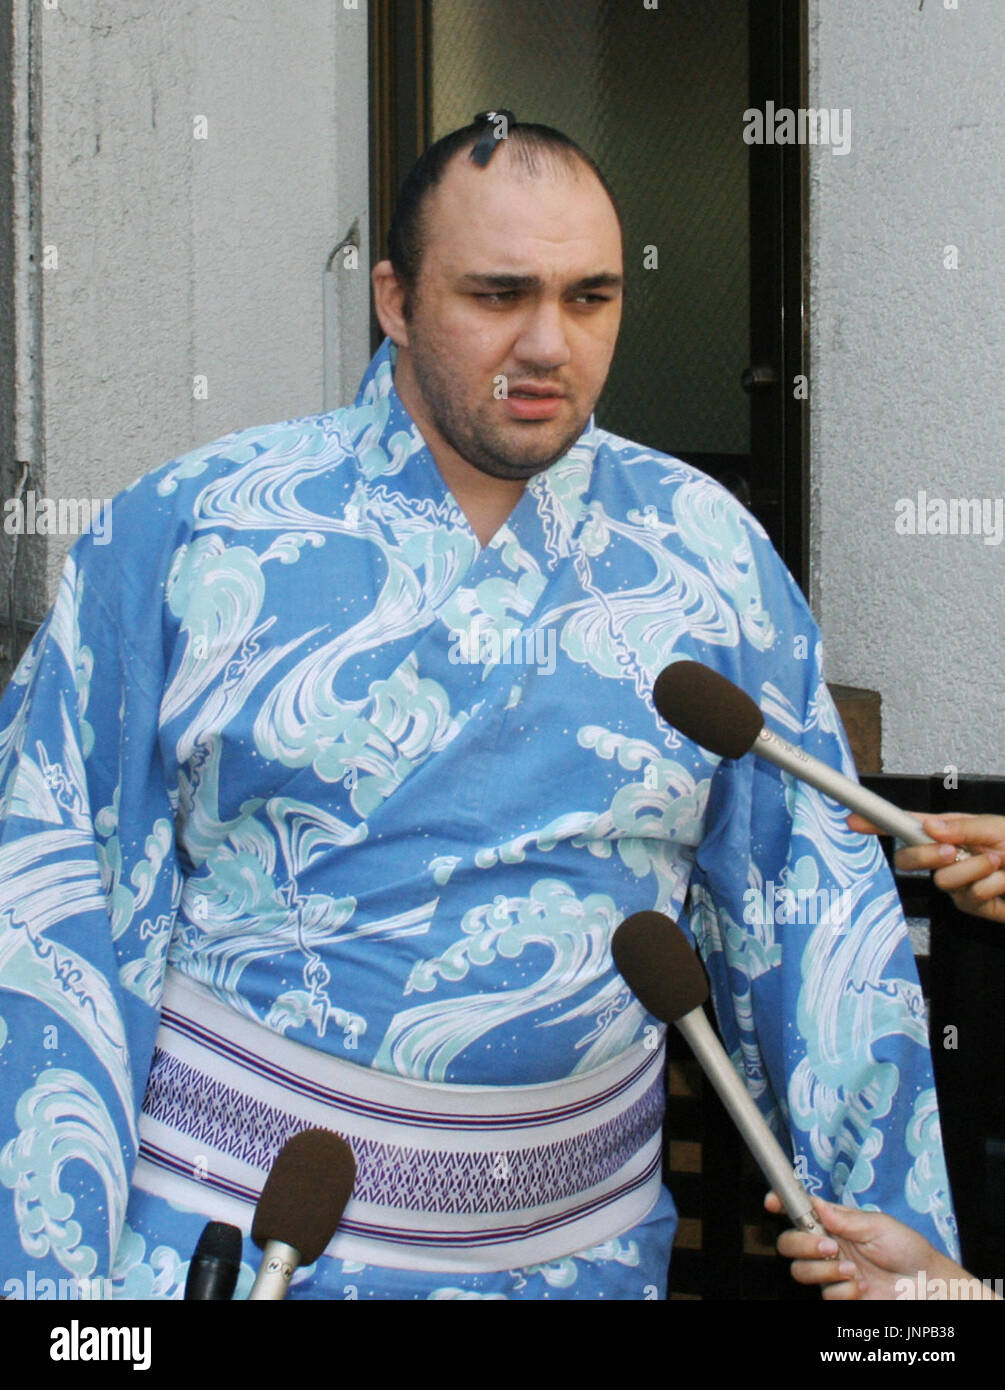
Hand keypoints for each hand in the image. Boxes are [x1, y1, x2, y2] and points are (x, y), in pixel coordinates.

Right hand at [764, 1192, 957, 1300]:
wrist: (927, 1285)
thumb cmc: (907, 1248)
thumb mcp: (878, 1224)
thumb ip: (844, 1218)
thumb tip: (815, 1203)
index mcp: (834, 1224)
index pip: (800, 1211)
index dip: (781, 1204)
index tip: (772, 1202)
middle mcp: (827, 1246)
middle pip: (789, 1243)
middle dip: (802, 1243)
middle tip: (828, 1246)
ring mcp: (831, 1273)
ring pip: (800, 1271)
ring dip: (824, 1270)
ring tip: (852, 1270)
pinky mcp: (840, 1296)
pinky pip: (825, 1295)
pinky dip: (843, 1290)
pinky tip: (862, 1286)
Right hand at [848, 811, 1004, 923]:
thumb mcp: (997, 828)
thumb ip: (963, 827)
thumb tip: (931, 827)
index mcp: (950, 830)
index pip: (906, 825)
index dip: (876, 823)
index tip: (854, 820)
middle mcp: (949, 856)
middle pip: (910, 858)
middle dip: (927, 854)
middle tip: (950, 851)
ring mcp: (957, 883)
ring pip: (943, 880)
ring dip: (976, 870)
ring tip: (998, 865)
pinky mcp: (971, 905)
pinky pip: (967, 897)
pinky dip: (990, 886)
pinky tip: (1002, 881)